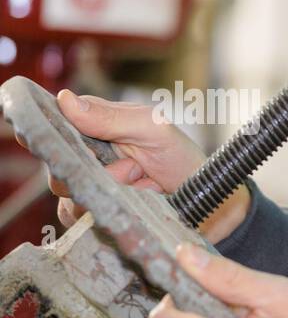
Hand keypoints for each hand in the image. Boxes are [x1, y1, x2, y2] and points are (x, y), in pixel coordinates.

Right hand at [36, 91, 250, 243]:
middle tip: (134, 168)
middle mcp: (85, 156)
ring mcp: (88, 187)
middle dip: (93, 168)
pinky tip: (135, 206)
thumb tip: (64, 99)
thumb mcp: (154, 130)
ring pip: (66, 193)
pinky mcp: (94, 215)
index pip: (52, 124)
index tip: (71, 140)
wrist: (206, 204)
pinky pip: (78, 218)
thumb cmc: (182, 159)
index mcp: (94, 126)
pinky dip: (108, 212)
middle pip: (56, 163)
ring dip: (107, 191)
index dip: (50, 131)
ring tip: (143, 185)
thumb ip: (112, 117)